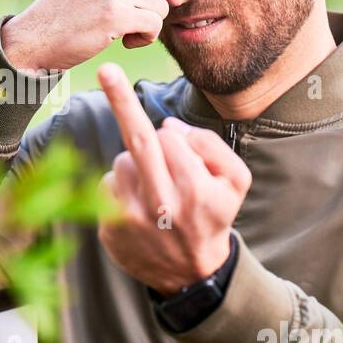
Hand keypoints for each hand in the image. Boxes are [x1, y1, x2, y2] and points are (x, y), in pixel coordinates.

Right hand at [0, 0, 204, 73]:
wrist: (36, 35)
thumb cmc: (68, 10)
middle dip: (157, 7)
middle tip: (135, 21)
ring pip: (161, 7)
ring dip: (149, 24)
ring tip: (125, 30)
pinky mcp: (116, 15)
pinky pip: (154, 25)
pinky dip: (145, 37)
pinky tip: (126, 41)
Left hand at [96, 63, 250, 294]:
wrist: (191, 274)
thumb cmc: (214, 216)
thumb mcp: (236, 182)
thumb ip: (212, 147)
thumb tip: (169, 126)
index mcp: (197, 191)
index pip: (172, 139)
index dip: (175, 138)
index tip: (173, 137)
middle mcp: (163, 205)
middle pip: (138, 140)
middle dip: (121, 99)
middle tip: (106, 68)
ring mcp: (133, 219)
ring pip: (122, 162)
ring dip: (135, 164)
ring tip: (154, 189)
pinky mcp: (109, 229)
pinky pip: (107, 185)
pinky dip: (120, 186)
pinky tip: (137, 205)